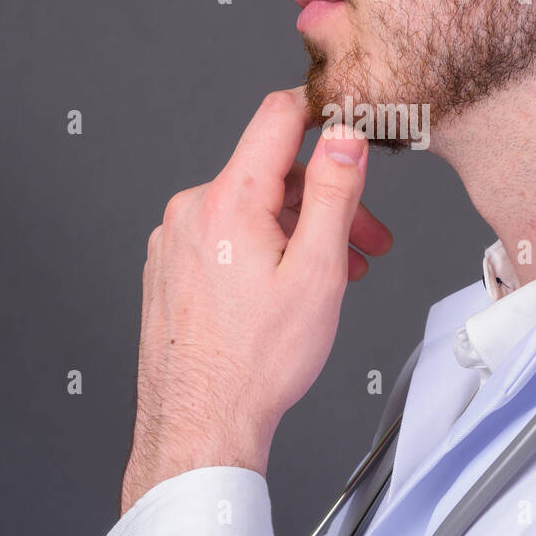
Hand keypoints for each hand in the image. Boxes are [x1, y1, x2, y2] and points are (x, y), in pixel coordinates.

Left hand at [120, 87, 391, 514]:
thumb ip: (333, 191)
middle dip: (326, 202)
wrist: (201, 422)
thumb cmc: (257, 362)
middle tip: (367, 242)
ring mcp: (174, 240)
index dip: (322, 112)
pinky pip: (225, 238)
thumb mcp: (317, 270)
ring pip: (251, 211)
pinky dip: (263, 251)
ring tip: (335, 274)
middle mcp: (192, 211)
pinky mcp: (168, 267)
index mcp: (228, 201)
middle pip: (272, 176)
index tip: (351, 126)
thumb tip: (344, 134)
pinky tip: (287, 288)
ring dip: (299, 232)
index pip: (277, 117)